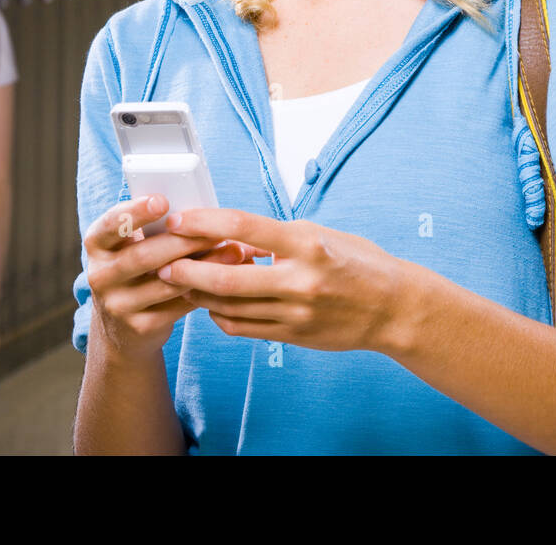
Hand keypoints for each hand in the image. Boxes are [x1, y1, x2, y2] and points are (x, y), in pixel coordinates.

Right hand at [83, 195, 263, 360]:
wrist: (123, 327)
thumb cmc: (139, 270)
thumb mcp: (135, 246)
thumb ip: (158, 228)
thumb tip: (205, 211)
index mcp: (98, 245)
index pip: (110, 224)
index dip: (135, 212)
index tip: (163, 201)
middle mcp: (100, 275)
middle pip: (144, 255)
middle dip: (185, 241)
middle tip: (218, 230)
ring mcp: (117, 304)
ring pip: (166, 281)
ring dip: (205, 265)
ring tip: (234, 251)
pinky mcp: (138, 327)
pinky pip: (177, 305)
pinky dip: (204, 289)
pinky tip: (226, 278)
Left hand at [158, 208, 412, 354]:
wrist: (393, 307)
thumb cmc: (359, 262)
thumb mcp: (322, 235)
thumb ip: (278, 238)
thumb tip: (235, 237)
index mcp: (307, 244)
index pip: (245, 228)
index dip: (206, 223)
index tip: (180, 220)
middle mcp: (300, 279)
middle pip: (226, 278)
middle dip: (186, 270)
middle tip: (162, 262)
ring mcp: (295, 312)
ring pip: (229, 307)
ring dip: (199, 294)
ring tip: (182, 281)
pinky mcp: (293, 335)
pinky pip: (243, 328)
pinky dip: (221, 316)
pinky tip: (214, 304)